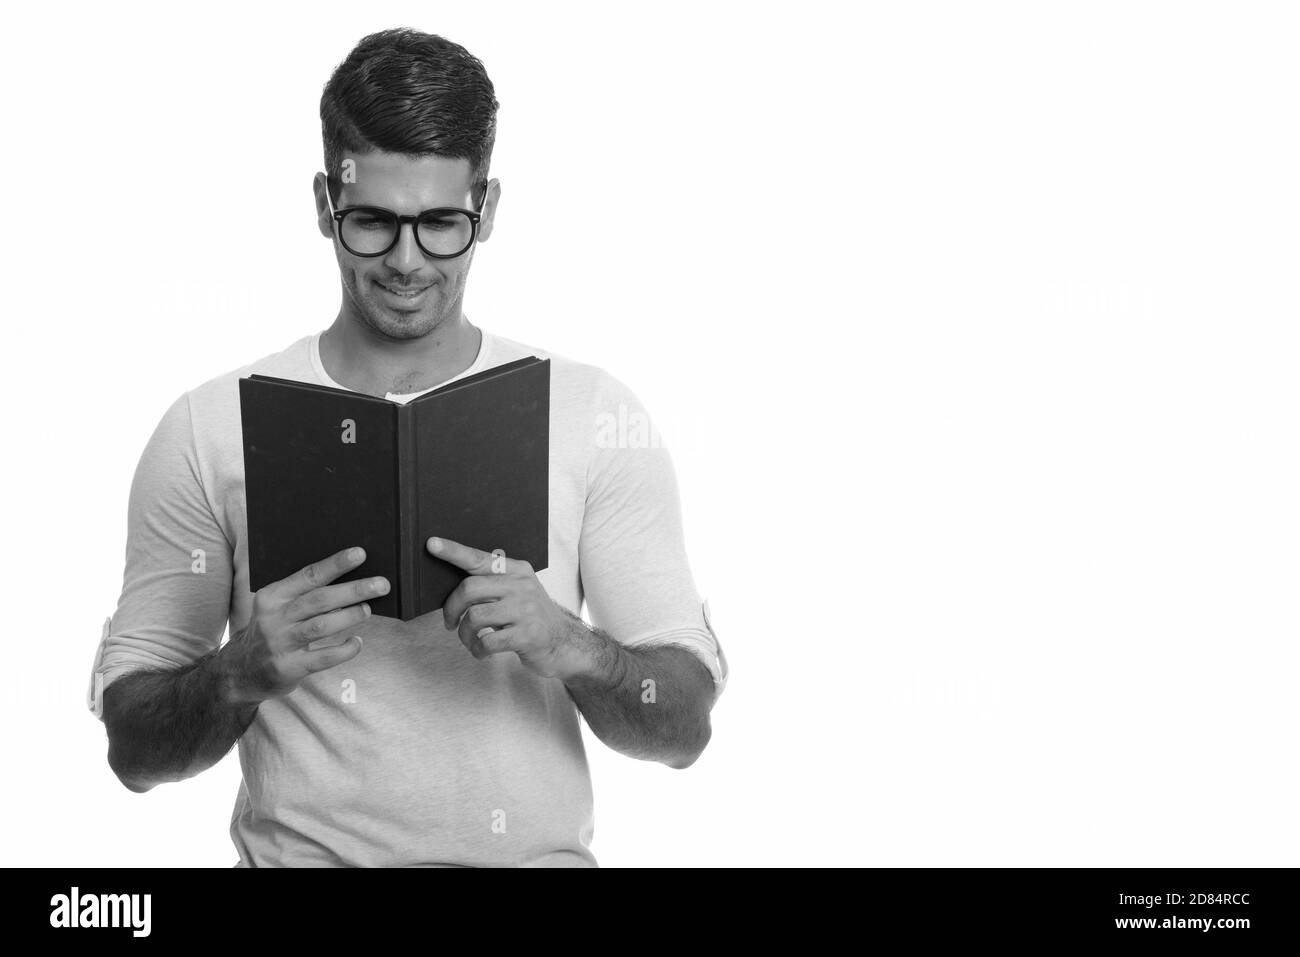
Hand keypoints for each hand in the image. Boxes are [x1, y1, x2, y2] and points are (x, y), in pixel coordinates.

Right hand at [220, 546, 388, 704]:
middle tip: (381, 584)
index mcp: (272, 596)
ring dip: (349, 616)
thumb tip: (351, 579)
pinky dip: (344, 649)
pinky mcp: (288, 668)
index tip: (360, 553)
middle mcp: (274, 618)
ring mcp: (280, 644)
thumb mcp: (278, 608)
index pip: (308, 575)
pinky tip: (357, 642)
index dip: (335, 564)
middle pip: (319, 599)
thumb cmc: (272, 631)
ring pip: (321, 626)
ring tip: (368, 609)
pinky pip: (323, 657)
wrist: (241, 671)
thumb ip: (305, 595)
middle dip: (353, 590)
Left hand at [431, 536, 595, 680]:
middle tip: (450, 622)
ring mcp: (526, 610)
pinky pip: (488, 642)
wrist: (565, 643)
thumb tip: (453, 589)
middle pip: (470, 589)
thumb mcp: (517, 592)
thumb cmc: (530, 618)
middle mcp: (522, 585)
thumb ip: (492, 585)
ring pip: (475, 617)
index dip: (453, 552)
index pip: (479, 558)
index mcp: (517, 570)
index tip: (432, 544)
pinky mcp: (528, 635)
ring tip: (470, 640)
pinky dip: (477, 650)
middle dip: (451, 608)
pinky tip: (482, 652)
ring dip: (464, 634)